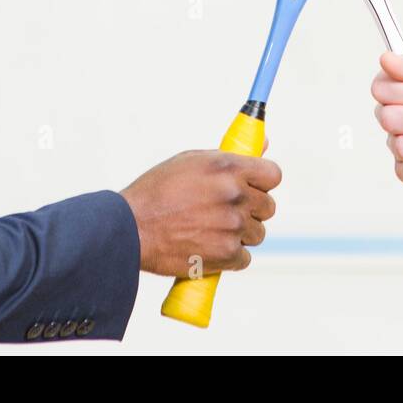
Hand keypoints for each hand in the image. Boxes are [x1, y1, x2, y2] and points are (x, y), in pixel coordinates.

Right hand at [120, 149, 280, 277]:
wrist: (130, 229)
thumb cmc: (156, 192)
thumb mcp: (191, 161)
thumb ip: (230, 155)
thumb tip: (264, 144)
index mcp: (229, 168)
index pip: (273, 175)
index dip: (263, 182)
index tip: (253, 187)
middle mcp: (236, 195)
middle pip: (268, 206)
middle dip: (251, 209)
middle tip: (225, 211)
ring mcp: (233, 226)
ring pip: (257, 233)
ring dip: (240, 234)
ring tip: (212, 230)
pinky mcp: (227, 254)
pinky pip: (244, 257)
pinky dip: (230, 257)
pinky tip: (209, 248)